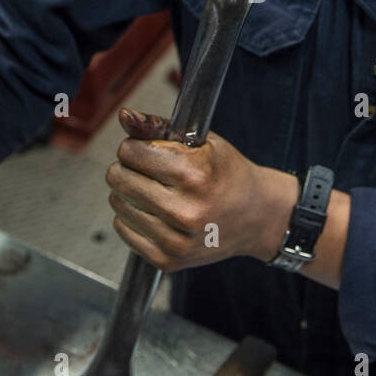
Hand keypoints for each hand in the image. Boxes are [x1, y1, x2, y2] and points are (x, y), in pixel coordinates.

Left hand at [105, 107, 297, 271]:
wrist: (257, 217)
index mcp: (194, 175)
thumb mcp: (202, 142)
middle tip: (148, 169)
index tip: (148, 149)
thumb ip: (159, 128)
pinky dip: (132, 217)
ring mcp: (175, 240)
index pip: (131, 152)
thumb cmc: (229, 174)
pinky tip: (154, 212)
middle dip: (128, 168)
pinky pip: (123, 229)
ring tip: (154, 190)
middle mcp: (185, 211)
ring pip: (118, 204)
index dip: (136, 146)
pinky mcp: (167, 260)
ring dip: (129, 193)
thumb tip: (125, 115)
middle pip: (119, 178)